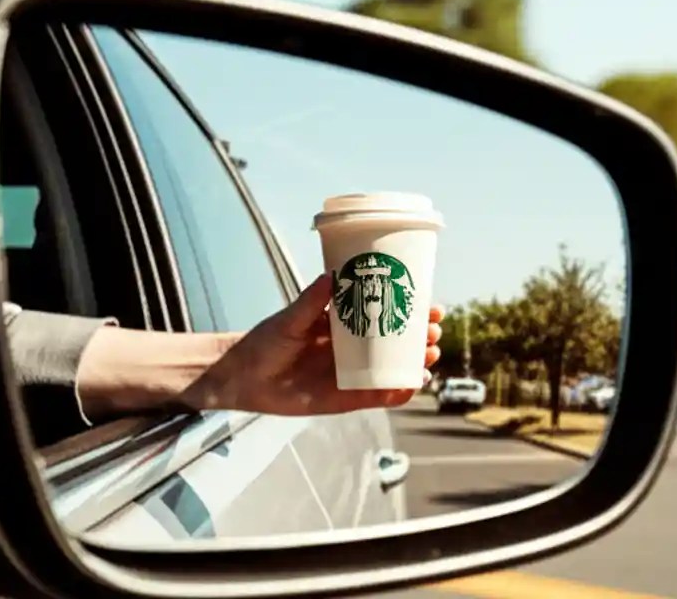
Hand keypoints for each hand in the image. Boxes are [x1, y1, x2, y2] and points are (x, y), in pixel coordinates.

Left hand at [182, 273, 443, 414]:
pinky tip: (412, 386)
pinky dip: (397, 393)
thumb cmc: (264, 342)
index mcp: (343, 325)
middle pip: (395, 344)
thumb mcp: (290, 319)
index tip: (430, 306)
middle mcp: (352, 350)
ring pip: (391, 371)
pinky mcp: (344, 399)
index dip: (410, 311)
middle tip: (433, 332)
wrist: (243, 377)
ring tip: (429, 356)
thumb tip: (333, 276)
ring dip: (414, 365)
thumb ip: (312, 302)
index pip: (384, 316)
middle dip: (419, 339)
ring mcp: (350, 375)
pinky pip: (376, 397)